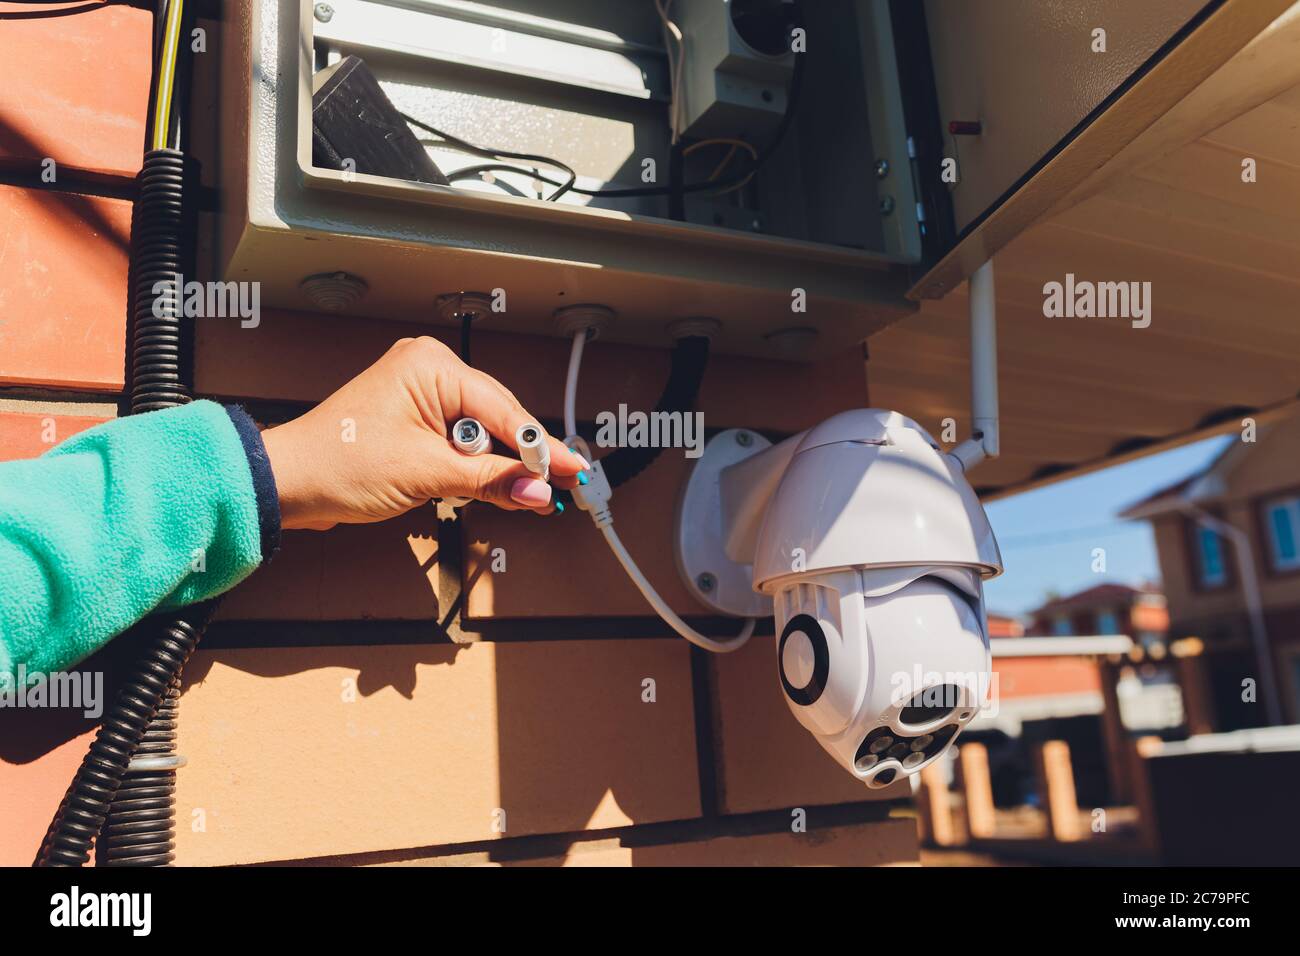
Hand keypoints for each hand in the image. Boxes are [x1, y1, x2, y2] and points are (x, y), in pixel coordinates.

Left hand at [261, 336, 587, 530]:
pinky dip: (475, 468)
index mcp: (432, 366)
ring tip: (525, 496)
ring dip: (497, 468)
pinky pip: (460, 442)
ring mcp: (421, 395)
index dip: (540, 447)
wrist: (289, 483)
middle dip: (522, 460)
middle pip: (498, 419)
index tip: (572, 471)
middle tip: (556, 491)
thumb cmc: (338, 464)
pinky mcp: (414, 421)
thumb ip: (491, 482)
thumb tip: (539, 492)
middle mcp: (429, 371)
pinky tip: (494, 488)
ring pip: (482, 434)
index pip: (504, 410)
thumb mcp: (427, 474)